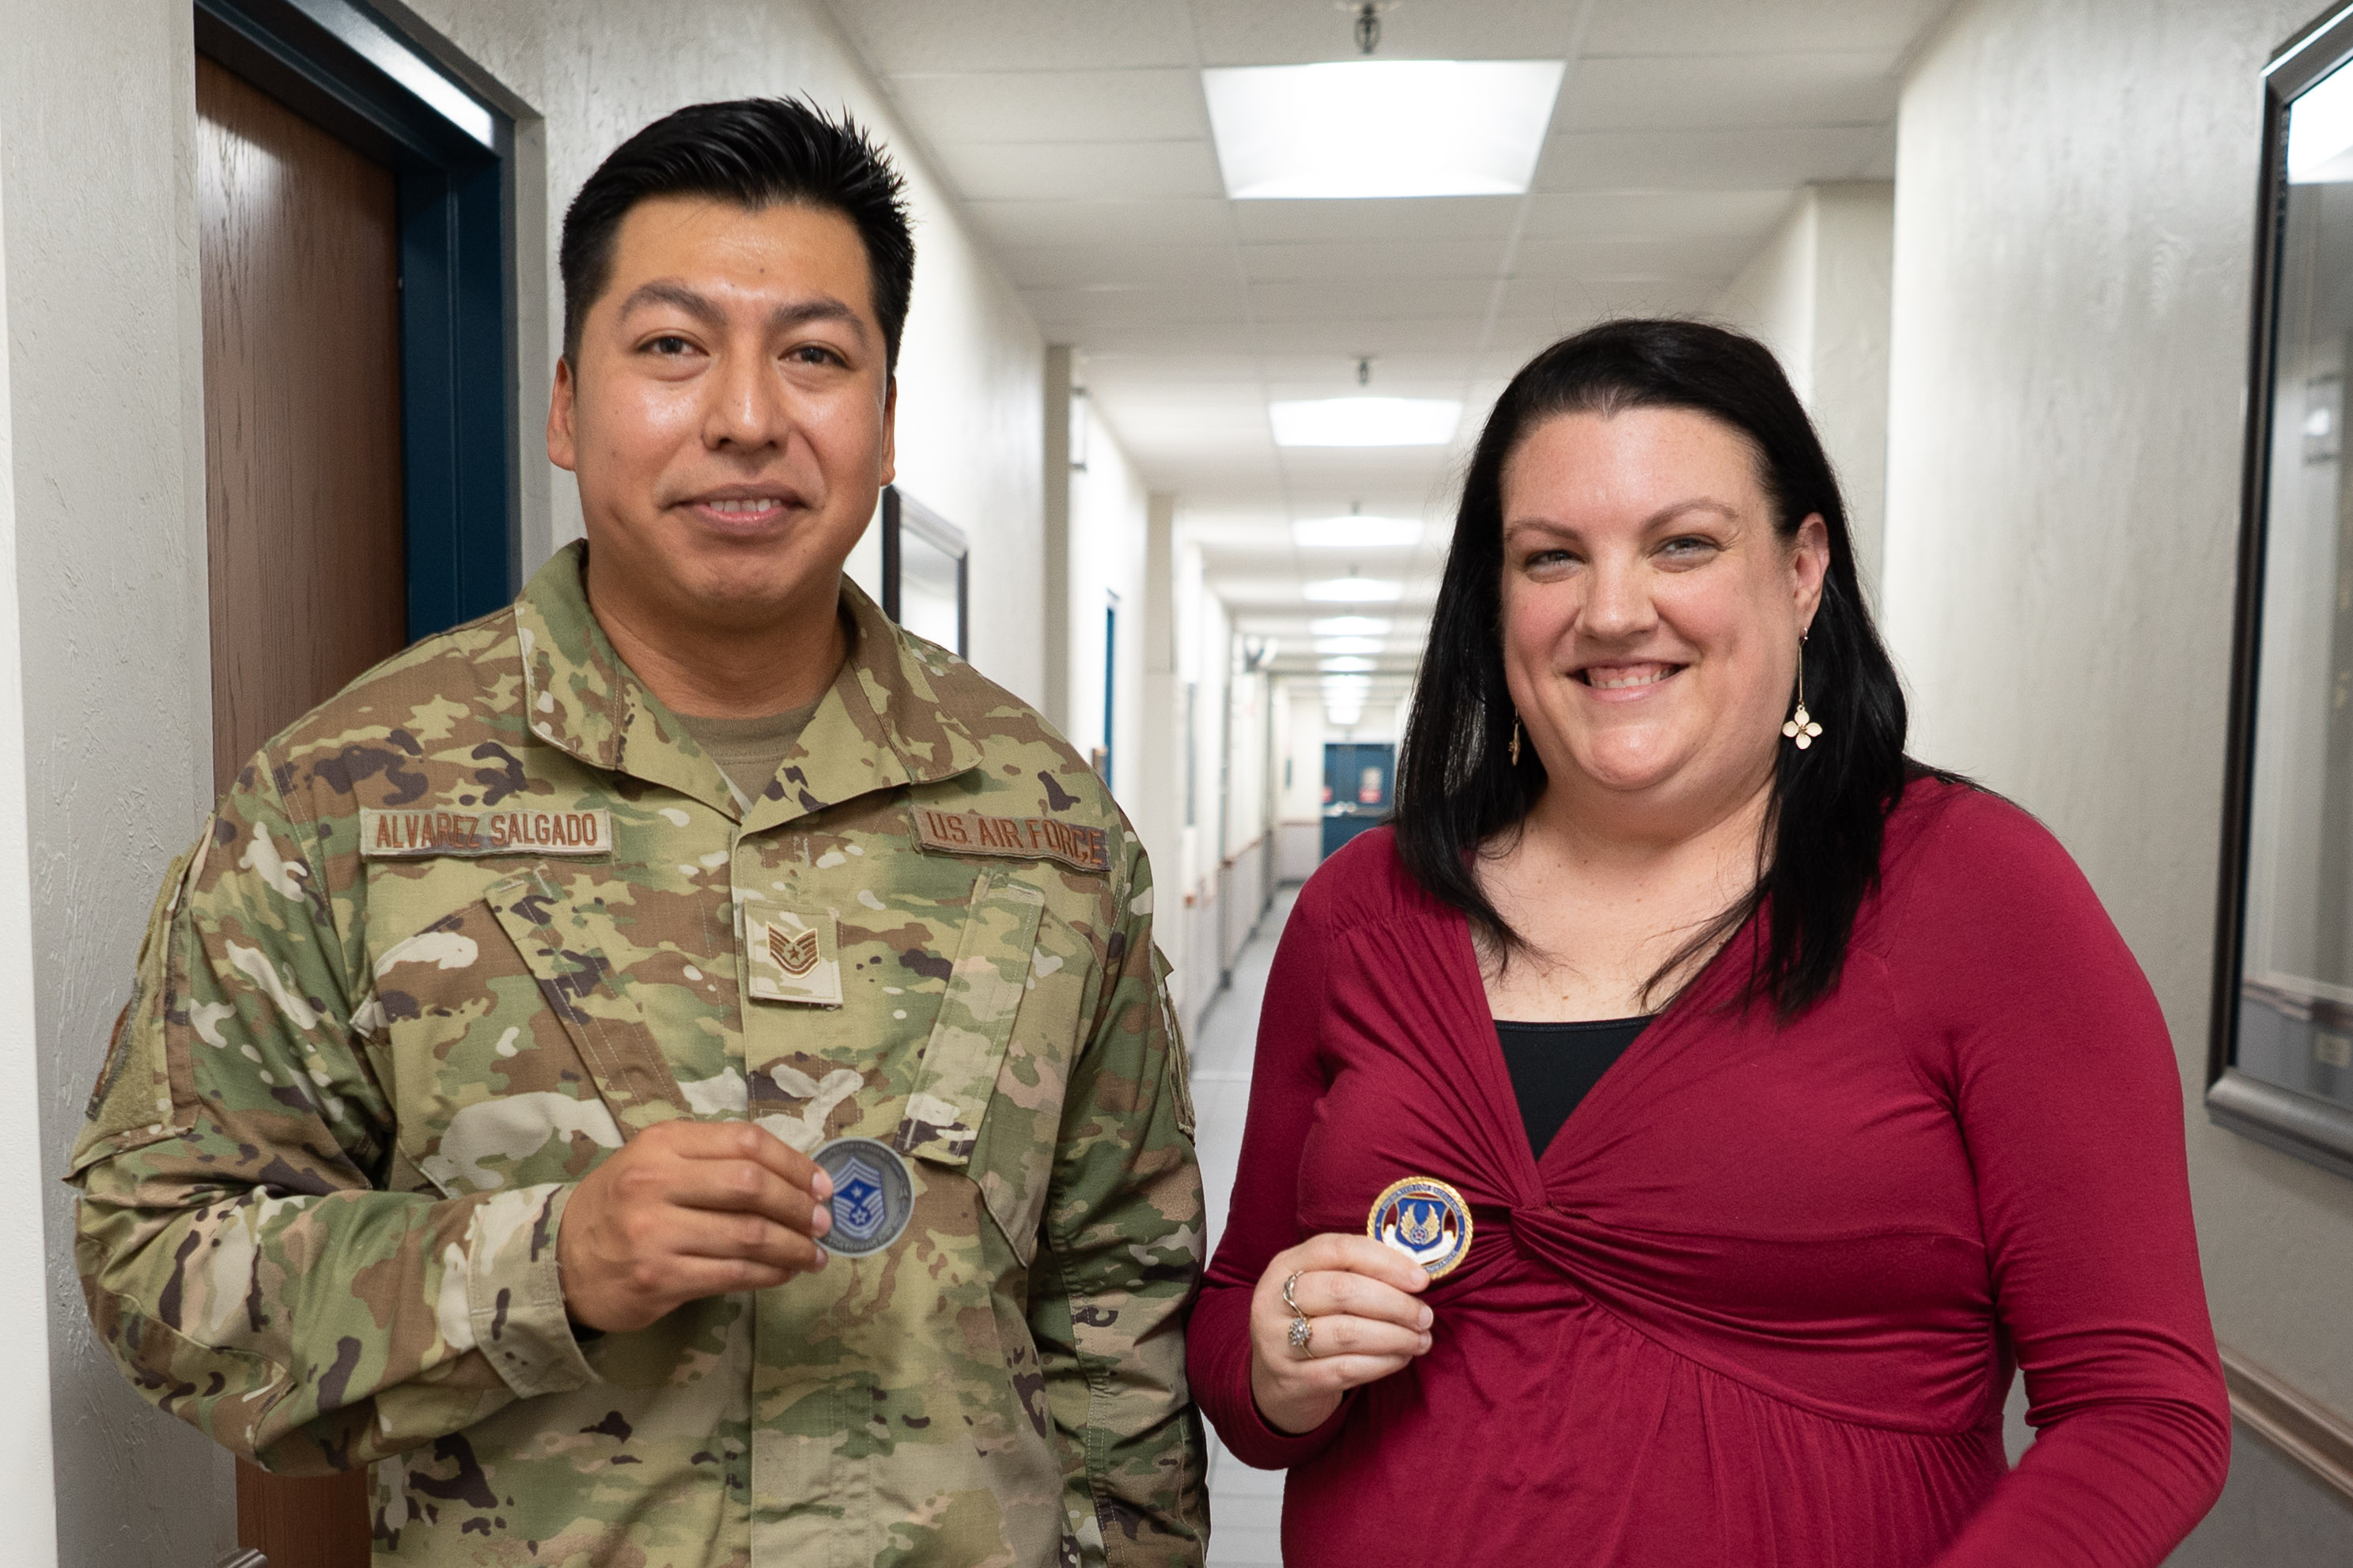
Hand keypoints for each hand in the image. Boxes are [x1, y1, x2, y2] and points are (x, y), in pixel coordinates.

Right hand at [557, 1119, 833, 1331]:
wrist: (561, 1260)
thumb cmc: (622, 1206)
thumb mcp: (656, 1162)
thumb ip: (712, 1158)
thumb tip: (794, 1175)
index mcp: (662, 1144)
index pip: (745, 1142)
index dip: (794, 1163)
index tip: (821, 1185)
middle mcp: (656, 1183)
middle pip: (751, 1185)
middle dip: (798, 1206)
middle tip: (823, 1222)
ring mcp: (654, 1233)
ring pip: (747, 1235)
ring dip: (793, 1247)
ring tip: (814, 1254)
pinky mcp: (658, 1278)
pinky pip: (732, 1275)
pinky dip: (768, 1274)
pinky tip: (784, 1273)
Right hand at [1247, 1233, 1432, 1435]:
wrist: (1276, 1380)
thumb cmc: (1314, 1321)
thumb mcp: (1321, 1287)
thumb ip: (1359, 1273)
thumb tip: (1416, 1276)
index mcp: (1285, 1265)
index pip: (1338, 1250)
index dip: (1385, 1262)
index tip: (1421, 1280)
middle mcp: (1274, 1300)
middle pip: (1342, 1290)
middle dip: (1395, 1303)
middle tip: (1424, 1316)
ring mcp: (1278, 1341)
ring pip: (1347, 1333)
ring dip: (1395, 1336)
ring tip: (1420, 1339)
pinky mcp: (1293, 1379)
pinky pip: (1346, 1369)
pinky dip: (1382, 1363)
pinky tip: (1401, 1358)